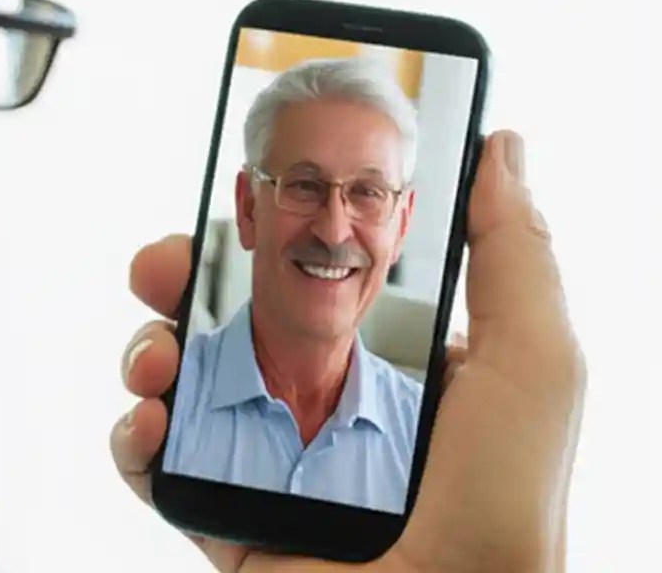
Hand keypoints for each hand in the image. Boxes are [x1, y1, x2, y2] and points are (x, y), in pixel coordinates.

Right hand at [111, 131, 584, 571]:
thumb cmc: (505, 498)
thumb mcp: (531, 355)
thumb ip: (510, 247)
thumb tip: (501, 148)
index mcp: (372, 360)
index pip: (291, 280)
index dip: (247, 241)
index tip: (225, 206)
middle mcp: (307, 402)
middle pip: (213, 322)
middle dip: (173, 284)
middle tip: (161, 269)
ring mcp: (257, 458)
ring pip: (171, 384)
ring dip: (143, 353)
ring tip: (155, 361)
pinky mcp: (218, 513)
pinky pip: (152, 465)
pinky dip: (131, 437)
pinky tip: (150, 422)